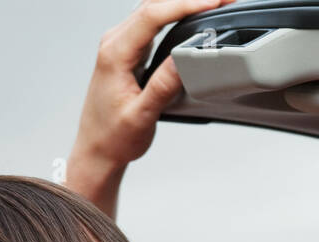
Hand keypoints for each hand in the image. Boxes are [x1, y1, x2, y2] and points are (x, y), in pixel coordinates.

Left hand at [68, 0, 234, 211]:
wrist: (96, 150)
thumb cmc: (113, 137)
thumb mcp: (142, 116)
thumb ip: (163, 86)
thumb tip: (185, 59)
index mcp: (115, 54)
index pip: (153, 15)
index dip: (185, 5)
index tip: (213, 3)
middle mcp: (114, 43)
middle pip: (154, 4)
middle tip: (222, 0)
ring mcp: (119, 44)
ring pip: (152, 9)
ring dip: (182, 5)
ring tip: (212, 6)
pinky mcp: (127, 51)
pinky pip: (151, 22)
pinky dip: (174, 15)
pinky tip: (191, 17)